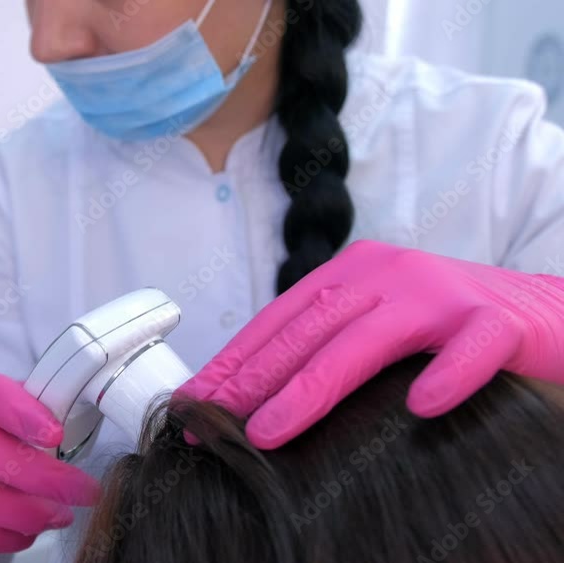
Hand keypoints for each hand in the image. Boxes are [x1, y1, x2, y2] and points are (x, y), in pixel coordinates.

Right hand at [0, 373, 100, 553]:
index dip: (22, 415)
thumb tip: (100, 410)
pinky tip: (33, 527)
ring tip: (63, 515)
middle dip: (42, 477)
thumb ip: (56, 407)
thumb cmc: (14, 430)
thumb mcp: (33, 407)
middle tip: (83, 491)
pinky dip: (13, 536)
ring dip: (31, 513)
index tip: (58, 436)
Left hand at [177, 240, 563, 448]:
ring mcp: (441, 294)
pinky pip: (470, 350)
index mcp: (353, 272)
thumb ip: (327, 346)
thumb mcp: (378, 325)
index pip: (279, 319)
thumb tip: (255, 398)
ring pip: (367, 340)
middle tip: (211, 423)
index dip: (233, 362)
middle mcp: (388, 273)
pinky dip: (448, 376)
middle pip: (308, 330)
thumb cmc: (450, 327)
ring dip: (314, 387)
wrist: (545, 313)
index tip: (195, 402)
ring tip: (270, 431)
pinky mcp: (496, 321)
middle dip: (251, 380)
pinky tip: (422, 408)